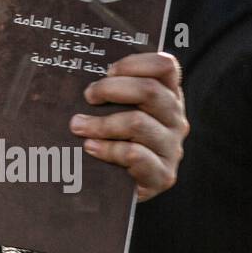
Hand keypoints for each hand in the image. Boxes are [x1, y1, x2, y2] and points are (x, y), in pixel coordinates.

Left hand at [68, 51, 187, 201]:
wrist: (120, 188)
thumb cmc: (112, 139)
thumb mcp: (115, 110)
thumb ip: (109, 92)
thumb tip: (76, 75)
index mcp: (167, 96)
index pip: (165, 67)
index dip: (134, 64)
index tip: (107, 72)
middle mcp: (175, 119)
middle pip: (150, 90)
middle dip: (110, 89)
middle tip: (88, 96)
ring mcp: (172, 147)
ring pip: (138, 122)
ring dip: (101, 123)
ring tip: (77, 125)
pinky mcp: (163, 174)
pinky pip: (134, 155)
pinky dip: (107, 149)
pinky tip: (90, 147)